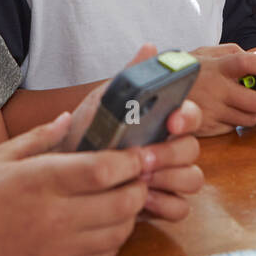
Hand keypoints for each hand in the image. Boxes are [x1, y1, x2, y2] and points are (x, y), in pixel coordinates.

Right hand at [0, 111, 154, 255]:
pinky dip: (113, 241)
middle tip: (136, 175)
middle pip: (123, 202)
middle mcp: (55, 215)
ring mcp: (58, 247)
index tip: (139, 153)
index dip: (132, 160)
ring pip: (120, 232)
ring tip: (120, 198)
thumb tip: (68, 116)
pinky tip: (103, 226)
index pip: (105, 170)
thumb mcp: (1, 155)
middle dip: (139, 186)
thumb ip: (41, 136)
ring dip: (129, 214)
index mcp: (41, 179)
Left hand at [66, 45, 204, 221]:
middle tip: (144, 158)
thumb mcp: (103, 102)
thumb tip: (150, 47)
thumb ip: (130, 77)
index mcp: (162, 121)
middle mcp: (170, 148)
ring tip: (139, 180)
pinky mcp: (162, 203)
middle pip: (193, 149)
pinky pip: (180, 208)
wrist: (62, 168)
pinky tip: (141, 201)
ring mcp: (169, 177)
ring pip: (193, 179)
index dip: (188, 116)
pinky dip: (164, 205)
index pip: (191, 114)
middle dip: (171, 154)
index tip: (172, 119)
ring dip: (169, 180)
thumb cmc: (86, 134)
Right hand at [186, 43, 255, 136]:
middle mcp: (215, 90)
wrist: (153, 94)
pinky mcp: (208, 127)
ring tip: (248, 103)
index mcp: (215, 67)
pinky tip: (229, 112)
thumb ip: (228, 51)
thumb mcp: (202, 53)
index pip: (246, 63)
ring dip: (254, 112)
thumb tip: (254, 55)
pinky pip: (233, 128)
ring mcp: (212, 111)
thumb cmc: (182, 70)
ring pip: (249, 119)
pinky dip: (236, 121)